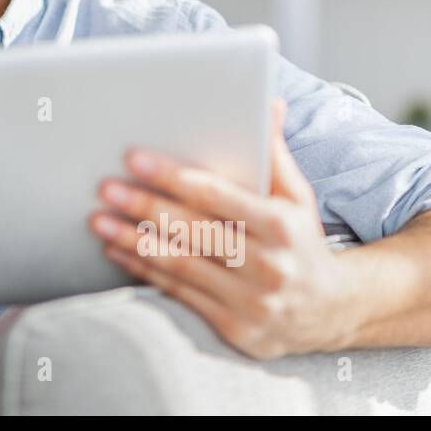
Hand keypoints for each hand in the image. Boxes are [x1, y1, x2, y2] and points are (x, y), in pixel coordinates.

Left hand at [86, 98, 352, 358]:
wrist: (332, 310)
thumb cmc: (300, 241)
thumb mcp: (297, 196)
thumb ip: (276, 153)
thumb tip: (271, 103)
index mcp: (281, 225)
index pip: (216, 196)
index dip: (173, 177)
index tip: (135, 159)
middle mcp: (268, 264)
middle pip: (192, 230)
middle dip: (143, 206)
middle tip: (105, 188)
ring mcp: (251, 300)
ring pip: (180, 264)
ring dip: (132, 240)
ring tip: (98, 220)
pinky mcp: (235, 327)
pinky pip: (179, 294)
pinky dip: (143, 271)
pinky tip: (117, 251)